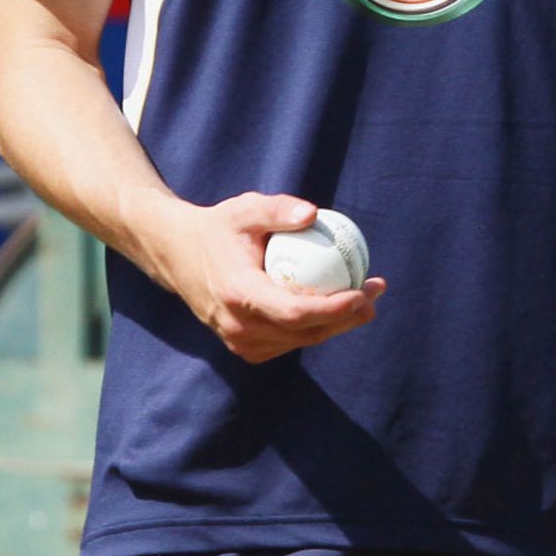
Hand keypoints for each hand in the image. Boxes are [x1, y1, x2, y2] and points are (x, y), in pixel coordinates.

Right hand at [156, 192, 385, 362]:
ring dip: (337, 324)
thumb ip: (277, 209)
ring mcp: (239, 341)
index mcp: (239, 295)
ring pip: (299, 341)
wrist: (179, 256)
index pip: (295, 312)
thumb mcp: (244, 209)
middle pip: (304, 333)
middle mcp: (238, 326)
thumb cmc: (219, 228)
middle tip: (376, 293)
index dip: (334, 308)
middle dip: (347, 317)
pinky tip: (338, 307)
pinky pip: (288, 341)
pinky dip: (315, 328)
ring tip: (367, 299)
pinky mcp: (244, 347)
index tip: (364, 291)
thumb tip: (314, 214)